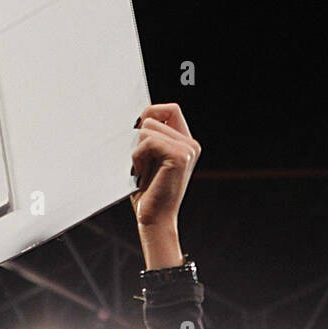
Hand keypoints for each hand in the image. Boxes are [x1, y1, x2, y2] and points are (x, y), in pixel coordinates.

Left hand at [130, 103, 200, 235]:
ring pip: (148, 128)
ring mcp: (188, 149)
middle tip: (140, 164)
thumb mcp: (148, 159)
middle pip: (153, 117)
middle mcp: (191, 144)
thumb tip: (139, 115)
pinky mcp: (180, 156)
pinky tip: (141, 172)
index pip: (170, 109)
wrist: (153, 219)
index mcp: (185, 143)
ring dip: (137, 150)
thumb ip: (150, 137)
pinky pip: (149, 141)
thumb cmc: (147, 192)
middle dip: (138, 140)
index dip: (151, 113)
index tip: (136, 133)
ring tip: (141, 170)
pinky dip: (138, 156)